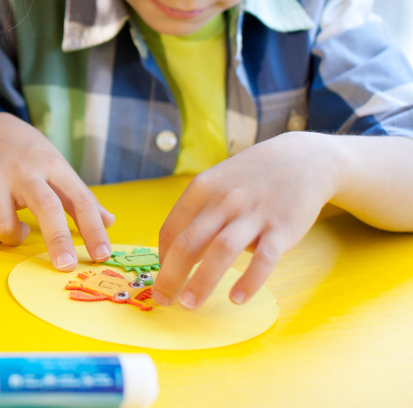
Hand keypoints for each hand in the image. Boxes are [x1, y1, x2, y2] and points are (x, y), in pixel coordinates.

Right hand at [0, 112, 114, 271]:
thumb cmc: (27, 155)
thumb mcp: (56, 166)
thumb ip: (80, 197)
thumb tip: (110, 222)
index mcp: (52, 165)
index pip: (80, 198)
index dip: (93, 229)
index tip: (102, 255)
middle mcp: (23, 170)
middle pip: (45, 207)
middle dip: (58, 240)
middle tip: (65, 266)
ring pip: (4, 224)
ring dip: (13, 238)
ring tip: (17, 232)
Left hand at [153, 132, 334, 308]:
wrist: (303, 160)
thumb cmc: (250, 178)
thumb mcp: (217, 183)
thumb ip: (197, 213)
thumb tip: (176, 252)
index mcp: (201, 190)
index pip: (171, 228)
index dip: (162, 257)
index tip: (162, 276)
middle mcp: (223, 201)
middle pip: (188, 243)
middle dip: (171, 275)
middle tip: (164, 300)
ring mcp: (253, 215)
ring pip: (221, 252)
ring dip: (202, 281)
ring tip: (189, 305)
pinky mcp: (282, 229)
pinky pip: (263, 259)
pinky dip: (249, 281)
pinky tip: (236, 299)